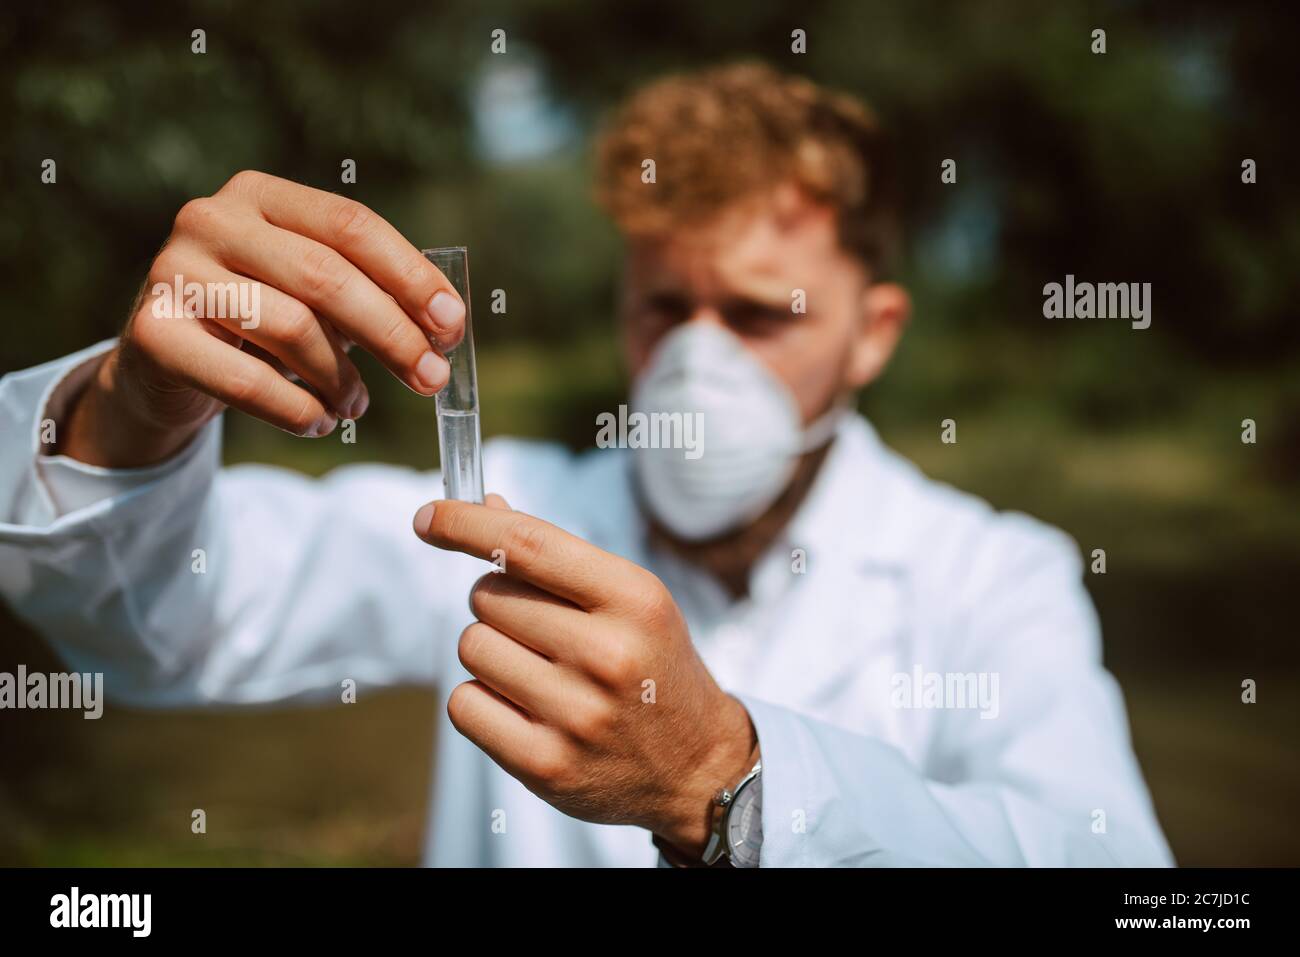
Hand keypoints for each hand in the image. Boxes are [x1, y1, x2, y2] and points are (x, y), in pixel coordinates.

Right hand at [62, 170, 465, 467]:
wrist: (165, 363)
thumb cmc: (259, 322)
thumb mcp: (314, 296)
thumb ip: (370, 295)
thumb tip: (442, 326)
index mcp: (261, 195)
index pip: (350, 225)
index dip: (410, 276)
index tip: (453, 324)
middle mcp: (212, 219)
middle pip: (326, 276)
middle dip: (392, 334)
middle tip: (431, 378)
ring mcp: (174, 271)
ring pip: (291, 328)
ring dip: (341, 380)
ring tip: (357, 406)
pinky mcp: (153, 332)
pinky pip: (246, 381)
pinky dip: (298, 412)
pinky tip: (320, 422)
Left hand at [413, 494, 757, 855]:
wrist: (698, 767)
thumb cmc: (652, 666)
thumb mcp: (630, 599)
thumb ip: (559, 556)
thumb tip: (485, 508)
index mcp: (634, 599)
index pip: (527, 545)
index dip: (465, 524)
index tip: (428, 516)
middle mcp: (607, 654)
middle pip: (488, 597)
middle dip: (498, 603)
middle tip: (540, 630)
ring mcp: (576, 714)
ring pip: (472, 647)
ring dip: (489, 652)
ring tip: (538, 671)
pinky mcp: (546, 764)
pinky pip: (464, 703)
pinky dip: (480, 699)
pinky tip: (522, 708)